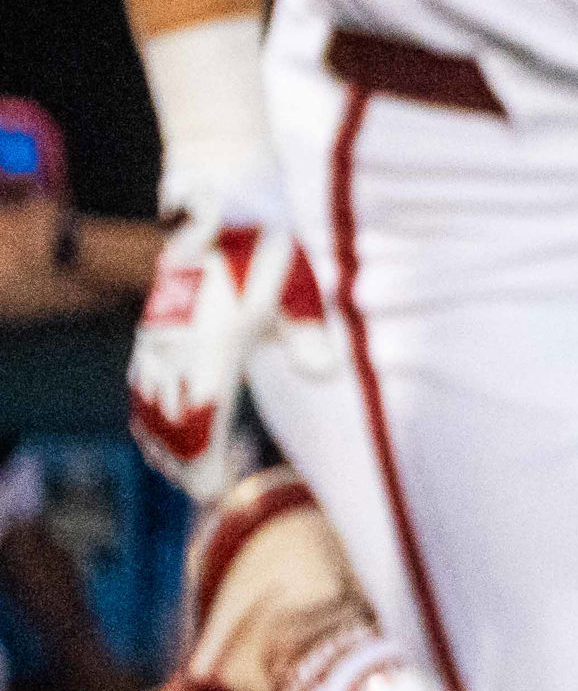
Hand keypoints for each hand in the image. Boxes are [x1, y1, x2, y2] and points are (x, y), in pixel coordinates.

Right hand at [132, 153, 313, 500]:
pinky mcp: (152, 327)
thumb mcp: (298, 287)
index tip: (215, 490)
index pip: (201, 418)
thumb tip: (325, 375)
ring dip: (162, 441)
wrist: (222, 200)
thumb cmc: (266, 247)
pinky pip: (139, 382)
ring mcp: (159, 335)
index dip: (203, 461)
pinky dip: (147, 413)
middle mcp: (178, 344)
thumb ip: (308, 334)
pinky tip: (161, 430)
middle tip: (207, 488)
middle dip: (183, 461)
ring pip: (146, 405)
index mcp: (216, 342)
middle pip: (168, 422)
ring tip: (185, 470)